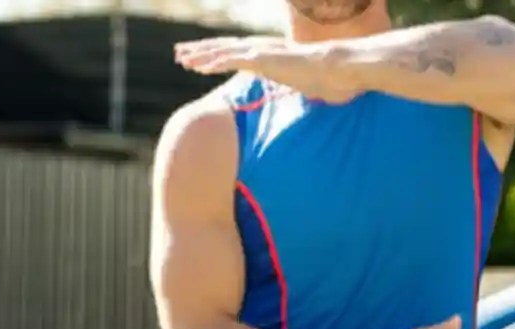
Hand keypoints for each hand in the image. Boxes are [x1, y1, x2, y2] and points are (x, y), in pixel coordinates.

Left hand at [174, 36, 361, 104]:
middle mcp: (260, 49)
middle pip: (223, 47)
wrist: (335, 69)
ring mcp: (260, 52)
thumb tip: (303, 95)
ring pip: (223, 52)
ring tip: (181, 58)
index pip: (235, 52)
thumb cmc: (323, 78)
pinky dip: (215, 62)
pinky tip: (199, 66)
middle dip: (199, 50)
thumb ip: (294, 85)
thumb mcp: (301, 83)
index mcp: (267, 54)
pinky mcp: (262, 59)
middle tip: (179, 52)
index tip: (198, 59)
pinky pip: (233, 60)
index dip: (215, 54)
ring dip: (200, 55)